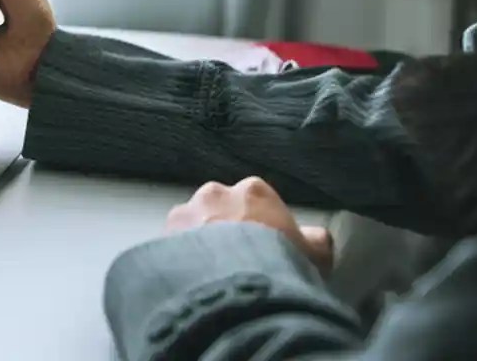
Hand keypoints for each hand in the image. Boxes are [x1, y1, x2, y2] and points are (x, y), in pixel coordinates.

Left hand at [166, 177, 334, 274]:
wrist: (233, 286)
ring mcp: (184, 215)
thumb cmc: (277, 264)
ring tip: (209, 276)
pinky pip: (168, 249)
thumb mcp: (315, 254)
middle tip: (234, 263)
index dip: (262, 227)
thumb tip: (317, 238)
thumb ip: (316, 240)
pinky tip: (189, 282)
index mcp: (253, 190)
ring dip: (197, 245)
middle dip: (224, 231)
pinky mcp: (160, 238)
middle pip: (220, 210)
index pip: (257, 202)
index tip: (264, 248)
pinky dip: (176, 262)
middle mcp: (214, 194)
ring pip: (191, 227)